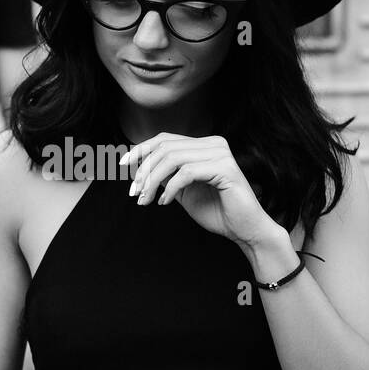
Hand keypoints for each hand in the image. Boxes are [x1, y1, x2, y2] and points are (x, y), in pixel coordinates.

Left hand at [119, 133, 280, 247]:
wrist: (245, 230)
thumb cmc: (217, 212)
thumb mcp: (183, 191)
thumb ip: (166, 176)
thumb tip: (140, 167)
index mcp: (205, 145)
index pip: (165, 139)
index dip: (141, 149)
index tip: (123, 165)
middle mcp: (214, 144)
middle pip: (165, 147)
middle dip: (144, 170)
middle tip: (135, 193)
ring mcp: (221, 154)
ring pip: (172, 158)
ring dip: (153, 181)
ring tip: (146, 200)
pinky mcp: (226, 169)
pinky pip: (186, 173)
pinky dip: (170, 188)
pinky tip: (165, 202)